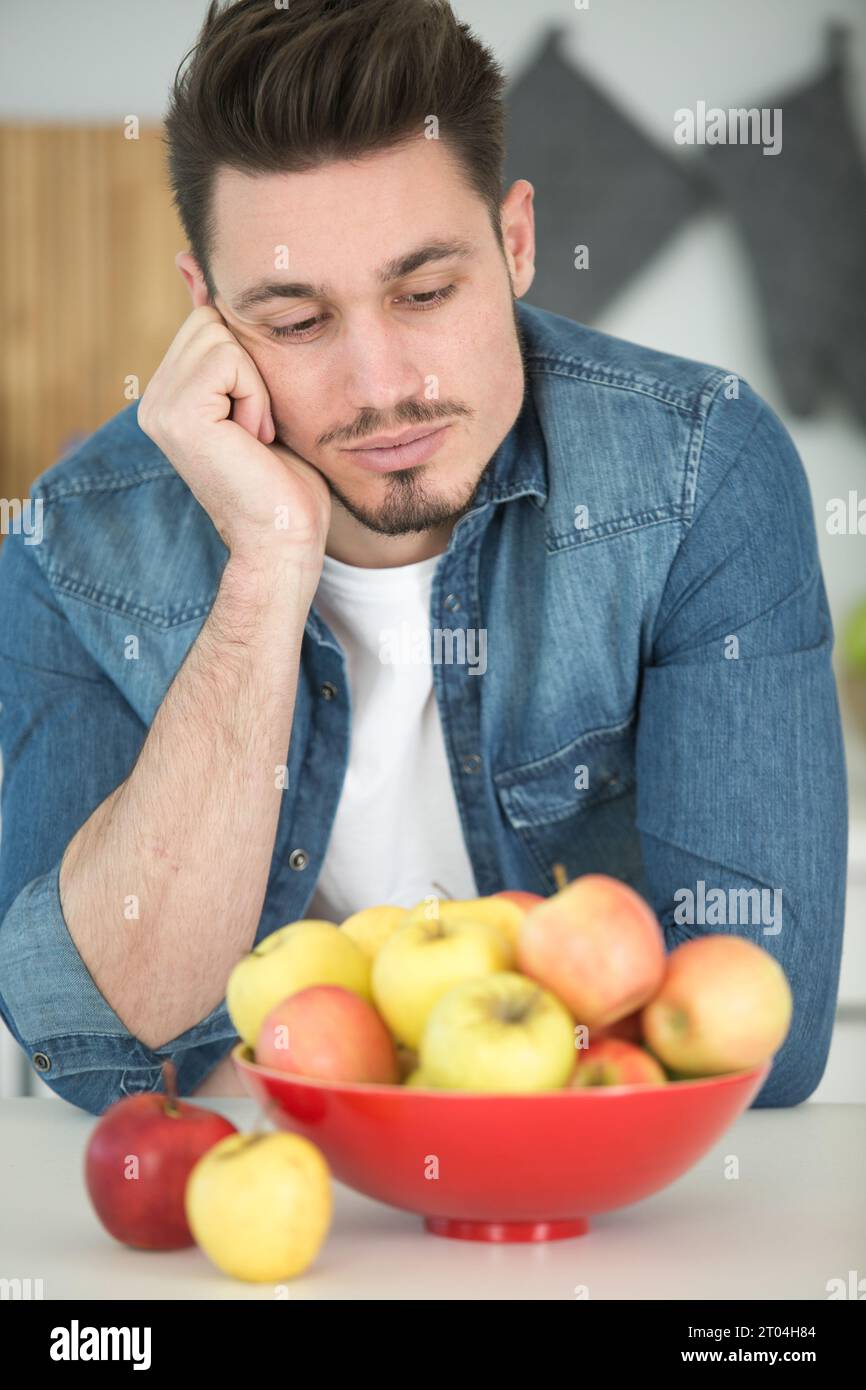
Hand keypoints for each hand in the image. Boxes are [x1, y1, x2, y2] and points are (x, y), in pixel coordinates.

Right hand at [137, 305, 330, 568]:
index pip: (208, 321)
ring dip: (256, 383)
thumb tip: (193, 266)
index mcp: (168, 394)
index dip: (249, 359)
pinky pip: (228, 359)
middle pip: (211, 319)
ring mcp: (158, 406)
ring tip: (255, 435)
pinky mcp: (176, 414)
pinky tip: (253, 439)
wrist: (285, 537)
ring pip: (220, 334)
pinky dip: (256, 395)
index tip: (255, 420)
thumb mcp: (260, 394)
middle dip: (251, 367)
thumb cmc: (286, 478)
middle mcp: (153, 398)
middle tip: (258, 428)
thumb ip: (230, 341)